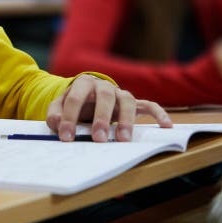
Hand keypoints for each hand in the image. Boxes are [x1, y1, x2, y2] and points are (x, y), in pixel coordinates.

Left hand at [46, 74, 171, 142]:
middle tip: (98, 139)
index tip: (66, 137)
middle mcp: (104, 86)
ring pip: (127, 101)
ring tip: (123, 139)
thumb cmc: (75, 103)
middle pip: (104, 97)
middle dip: (101, 118)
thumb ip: (55, 113)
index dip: (69, 117)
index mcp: (83, 83)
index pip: (75, 98)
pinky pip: (148, 105)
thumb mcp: (60, 106)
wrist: (88, 94)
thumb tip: (56, 124)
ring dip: (126, 120)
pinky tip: (166, 125)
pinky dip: (158, 113)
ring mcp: (120, 93)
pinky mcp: (133, 103)